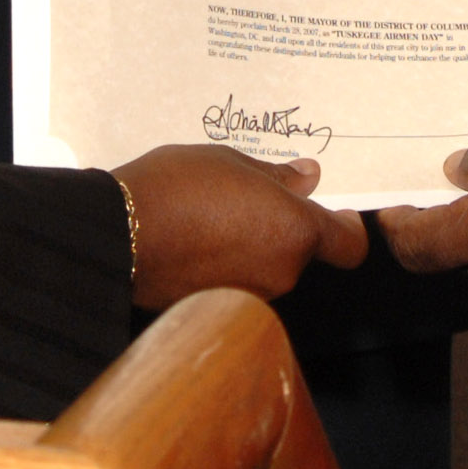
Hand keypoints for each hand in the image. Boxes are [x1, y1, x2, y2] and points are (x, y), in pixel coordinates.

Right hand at [114, 143, 367, 309]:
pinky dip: (229, 263)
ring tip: (217, 215)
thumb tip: (306, 177)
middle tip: (254, 198)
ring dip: (255, 245)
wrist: (118, 233)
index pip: (349, 244)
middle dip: (285, 228)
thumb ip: (277, 175)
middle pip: (303, 252)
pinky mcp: (218, 306)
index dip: (346, 227)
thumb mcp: (230, 162)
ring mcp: (249, 294)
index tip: (335, 210)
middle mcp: (280, 271)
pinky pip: (239, 281)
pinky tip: (199, 239)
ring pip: (270, 266)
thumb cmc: (175, 189)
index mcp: (294, 231)